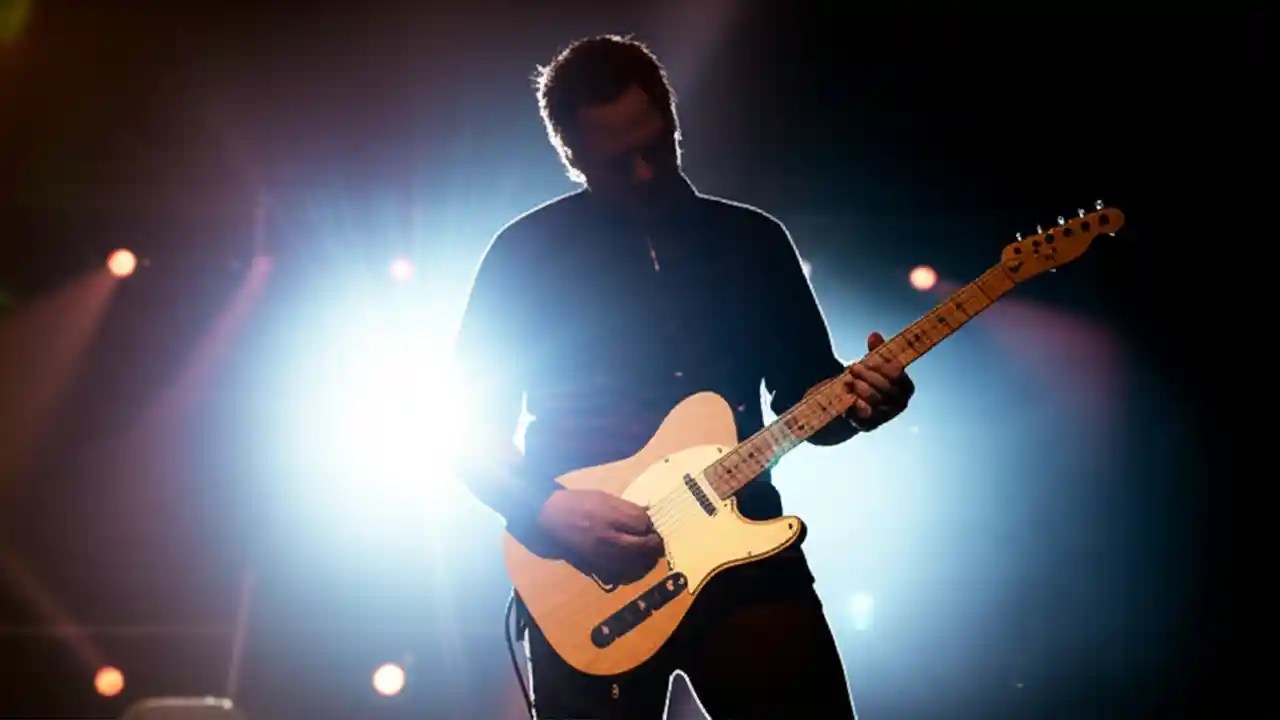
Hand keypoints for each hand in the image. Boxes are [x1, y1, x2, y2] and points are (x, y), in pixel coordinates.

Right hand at [536, 489, 664, 581]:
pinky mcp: (597, 565)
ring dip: (646, 559)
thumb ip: (628, 509)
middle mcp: (611, 537)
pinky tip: (632, 563)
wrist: (552, 516)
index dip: (653, 526)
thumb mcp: (607, 498)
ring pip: (637, 563)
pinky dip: (631, 570)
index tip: (655, 527)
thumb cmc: (579, 502)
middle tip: (656, 542)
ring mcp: (604, 553)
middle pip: (645, 546)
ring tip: (646, 554)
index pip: (645, 525)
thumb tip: (648, 517)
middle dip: (654, 545)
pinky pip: (622, 573)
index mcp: (613, 515)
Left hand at [844, 331, 914, 430]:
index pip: (898, 375)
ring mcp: (885, 415)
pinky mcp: (870, 425)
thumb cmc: (866, 381)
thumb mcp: (872, 364)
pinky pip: (865, 414)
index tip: (866, 360)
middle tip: (853, 368)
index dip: (881, 367)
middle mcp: (899, 403)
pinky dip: (857, 404)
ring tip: (848, 379)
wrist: (848, 404)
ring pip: (875, 399)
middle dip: (868, 375)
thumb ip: (875, 351)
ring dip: (860, 387)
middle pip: (886, 387)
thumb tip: (874, 335)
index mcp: (906, 387)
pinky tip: (849, 396)